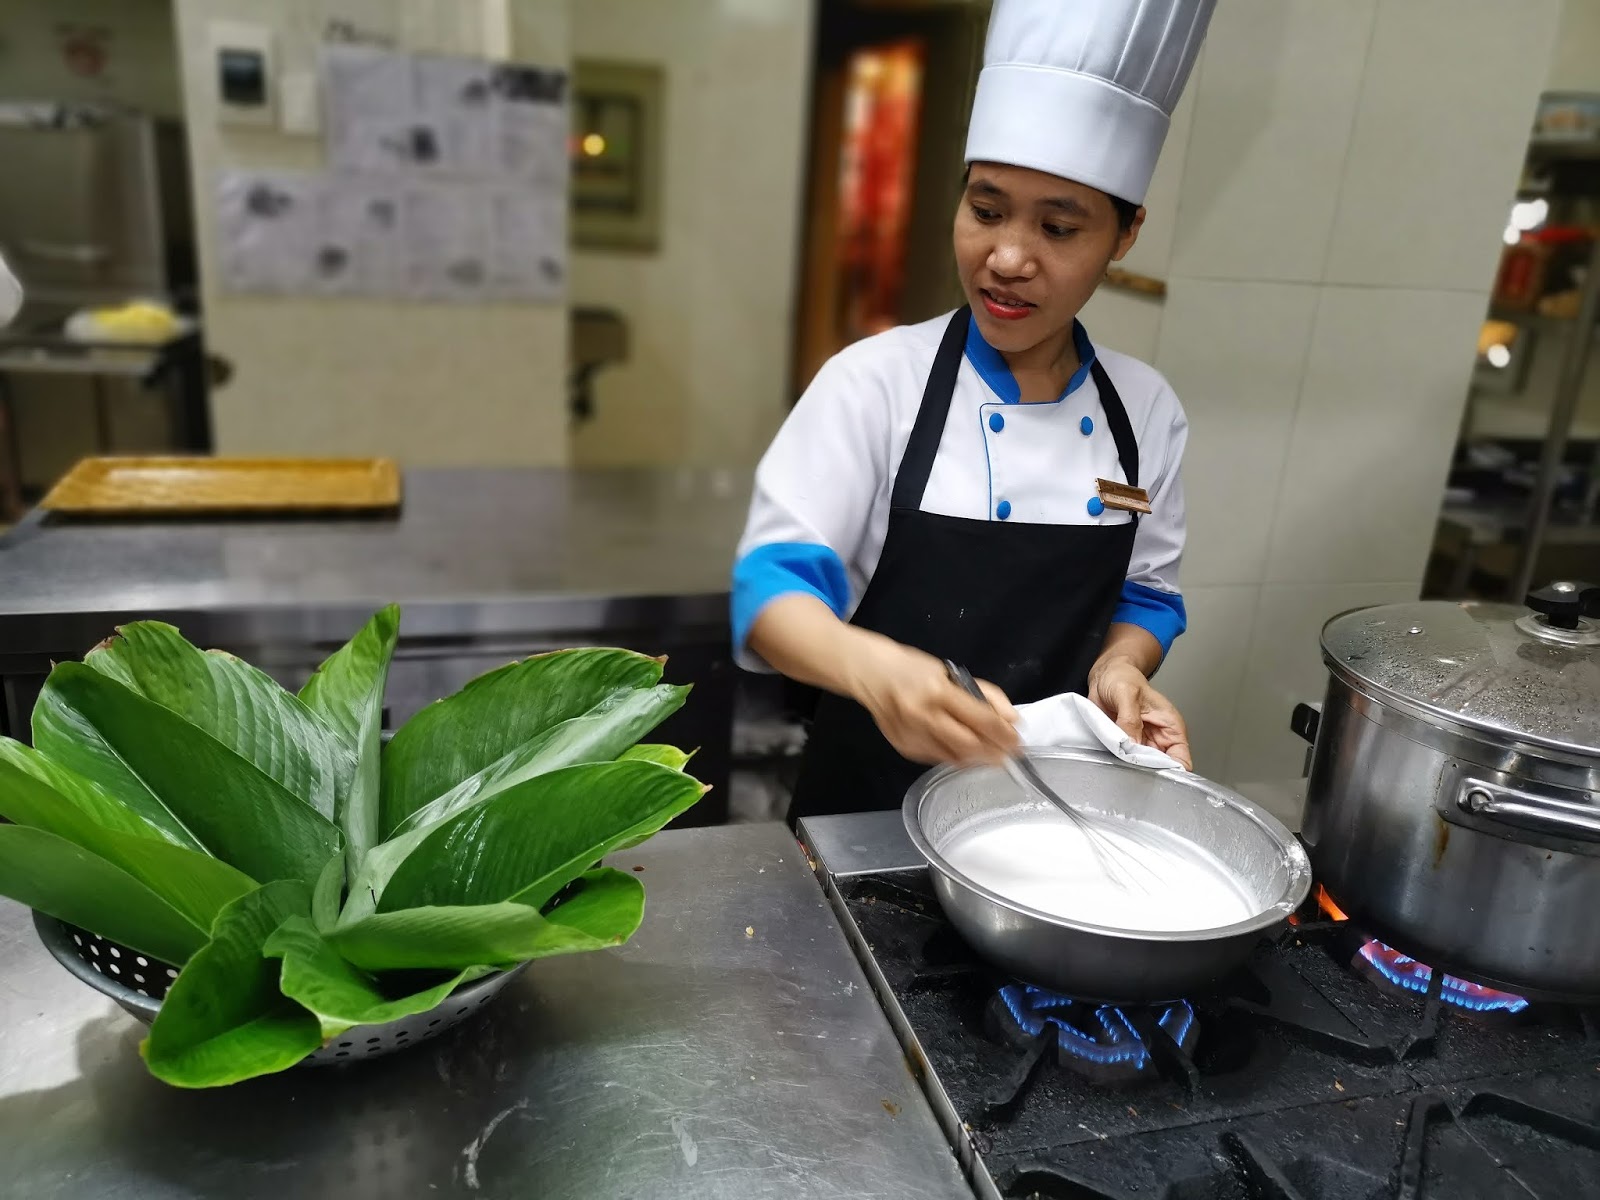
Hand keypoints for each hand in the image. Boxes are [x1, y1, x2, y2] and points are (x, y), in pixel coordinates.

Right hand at [849, 638, 1018, 766]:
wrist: (870, 674)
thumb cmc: (913, 668)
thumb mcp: (951, 674)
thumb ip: (984, 695)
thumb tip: (1012, 719)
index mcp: (938, 691)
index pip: (981, 719)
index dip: (1003, 734)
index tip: (1018, 741)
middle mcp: (924, 716)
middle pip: (970, 744)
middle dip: (995, 753)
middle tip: (1010, 755)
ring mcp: (912, 735)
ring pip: (955, 757)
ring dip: (979, 758)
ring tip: (993, 755)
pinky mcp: (904, 748)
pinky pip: (938, 758)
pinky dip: (957, 757)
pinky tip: (967, 753)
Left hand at [1088, 656, 1192, 769]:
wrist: (1104, 676)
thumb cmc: (1122, 677)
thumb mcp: (1127, 694)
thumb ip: (1130, 720)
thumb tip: (1132, 744)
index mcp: (1170, 726)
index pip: (1181, 759)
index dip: (1170, 771)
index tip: (1152, 774)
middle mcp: (1158, 738)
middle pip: (1160, 768)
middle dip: (1147, 772)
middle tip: (1130, 768)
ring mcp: (1141, 743)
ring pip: (1142, 767)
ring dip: (1131, 767)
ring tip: (1119, 762)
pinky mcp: (1125, 744)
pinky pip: (1125, 760)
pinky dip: (1118, 762)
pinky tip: (1111, 757)